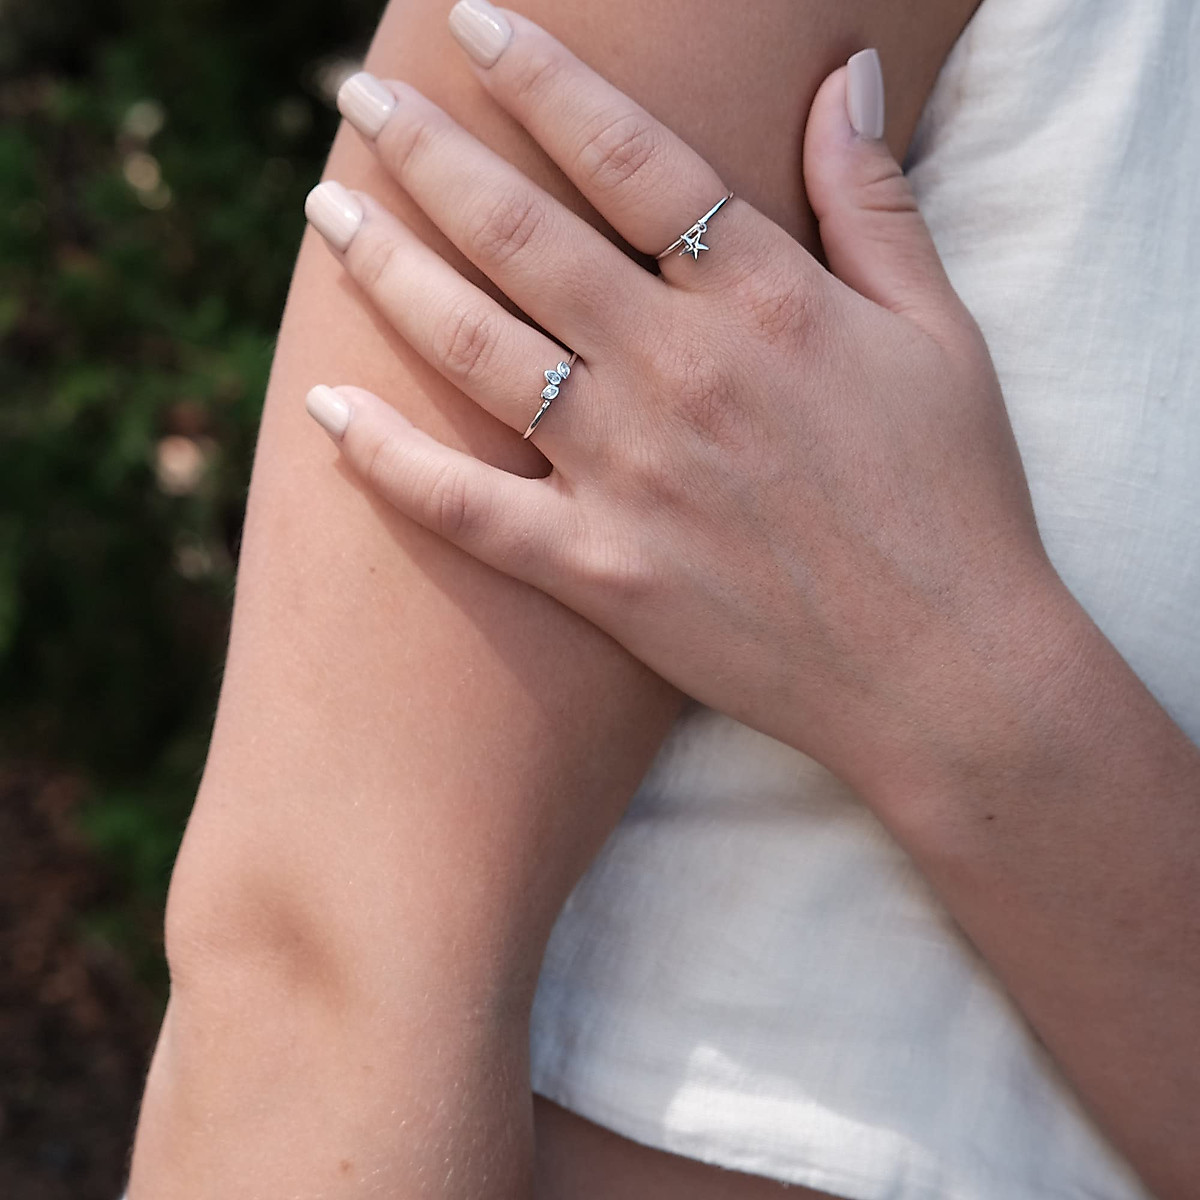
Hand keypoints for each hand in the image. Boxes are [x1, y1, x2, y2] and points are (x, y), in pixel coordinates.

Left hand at [302, 0, 1057, 801]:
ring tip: (327, 212)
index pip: (629, 156)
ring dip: (388, 269)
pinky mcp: (599, 572)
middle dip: (430, 152)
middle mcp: (681, 374)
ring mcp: (629, 477)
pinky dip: (387, 458)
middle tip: (362, 101)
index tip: (475, 24)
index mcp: (767, 303)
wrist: (944, 673)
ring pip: (476, 349)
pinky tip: (324, 405)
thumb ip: (875, 202)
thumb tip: (843, 74)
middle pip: (523, 235)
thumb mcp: (942, 335)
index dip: (542, 76)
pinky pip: (465, 507)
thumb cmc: (953, 501)